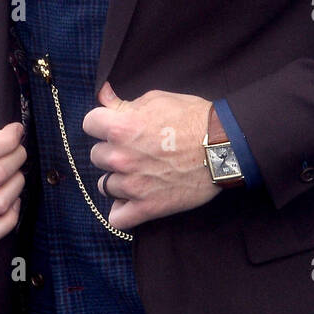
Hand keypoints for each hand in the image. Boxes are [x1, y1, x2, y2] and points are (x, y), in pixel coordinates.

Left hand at [83, 83, 218, 230]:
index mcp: (121, 127)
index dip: (102, 122)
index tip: (114, 126)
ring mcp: (132, 185)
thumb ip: (124, 102)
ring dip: (118, 179)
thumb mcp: (157, 99)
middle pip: (96, 155)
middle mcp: (121, 157)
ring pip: (105, 185)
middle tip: (134, 149)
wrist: (224, 146)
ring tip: (138, 173)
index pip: (89, 124)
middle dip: (112, 151)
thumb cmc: (193, 118)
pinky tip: (133, 200)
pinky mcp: (147, 207)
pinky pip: (117, 217)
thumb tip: (103, 96)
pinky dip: (123, 210)